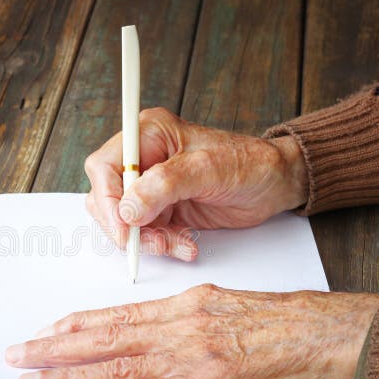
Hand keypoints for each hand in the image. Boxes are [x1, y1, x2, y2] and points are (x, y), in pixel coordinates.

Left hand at [5, 285, 378, 378]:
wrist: (329, 334)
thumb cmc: (283, 321)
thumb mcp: (226, 306)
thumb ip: (183, 320)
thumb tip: (147, 334)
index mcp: (183, 304)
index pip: (116, 316)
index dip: (74, 326)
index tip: (43, 333)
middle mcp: (178, 324)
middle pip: (103, 337)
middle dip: (53, 348)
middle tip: (15, 356)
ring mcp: (190, 353)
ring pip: (114, 363)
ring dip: (65, 374)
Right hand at [84, 107, 307, 259]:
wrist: (273, 184)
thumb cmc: (249, 164)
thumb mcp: (209, 169)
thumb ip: (166, 185)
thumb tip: (127, 210)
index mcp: (148, 134)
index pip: (104, 167)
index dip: (108, 200)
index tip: (125, 228)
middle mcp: (142, 158)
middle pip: (106, 197)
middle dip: (127, 226)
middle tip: (154, 242)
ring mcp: (149, 185)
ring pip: (122, 221)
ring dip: (147, 239)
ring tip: (178, 244)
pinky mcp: (159, 209)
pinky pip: (144, 234)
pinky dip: (162, 244)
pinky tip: (186, 244)